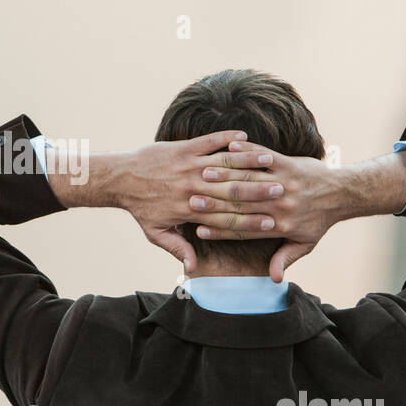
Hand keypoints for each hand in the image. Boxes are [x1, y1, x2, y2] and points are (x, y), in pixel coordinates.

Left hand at [109, 133, 299, 272]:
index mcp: (189, 211)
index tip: (275, 222)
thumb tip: (192, 269)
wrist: (121, 178)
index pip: (227, 218)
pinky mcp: (184, 147)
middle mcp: (192, 187)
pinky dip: (227, 138)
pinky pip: (210, 141)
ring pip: (225, 164)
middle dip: (259, 191)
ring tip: (271, 164)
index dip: (252, 220)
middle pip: (232, 191)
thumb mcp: (156, 233)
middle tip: (284, 191)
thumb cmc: (140, 207)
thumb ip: (177, 249)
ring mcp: (189, 165)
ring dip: (249, 162)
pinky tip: (243, 137)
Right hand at [193, 142, 351, 281]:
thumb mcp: (305, 243)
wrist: (342, 192)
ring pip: (249, 179)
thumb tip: (274, 278)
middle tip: (191, 200)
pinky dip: (246, 151)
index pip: (244, 230)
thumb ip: (285, 258)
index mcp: (280, 226)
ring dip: (224, 174)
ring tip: (203, 173)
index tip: (198, 230)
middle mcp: (280, 205)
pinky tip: (228, 147)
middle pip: (241, 204)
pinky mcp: (288, 164)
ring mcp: (284, 182)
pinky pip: (263, 156)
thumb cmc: (320, 219)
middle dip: (215, 202)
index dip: (220, 231)